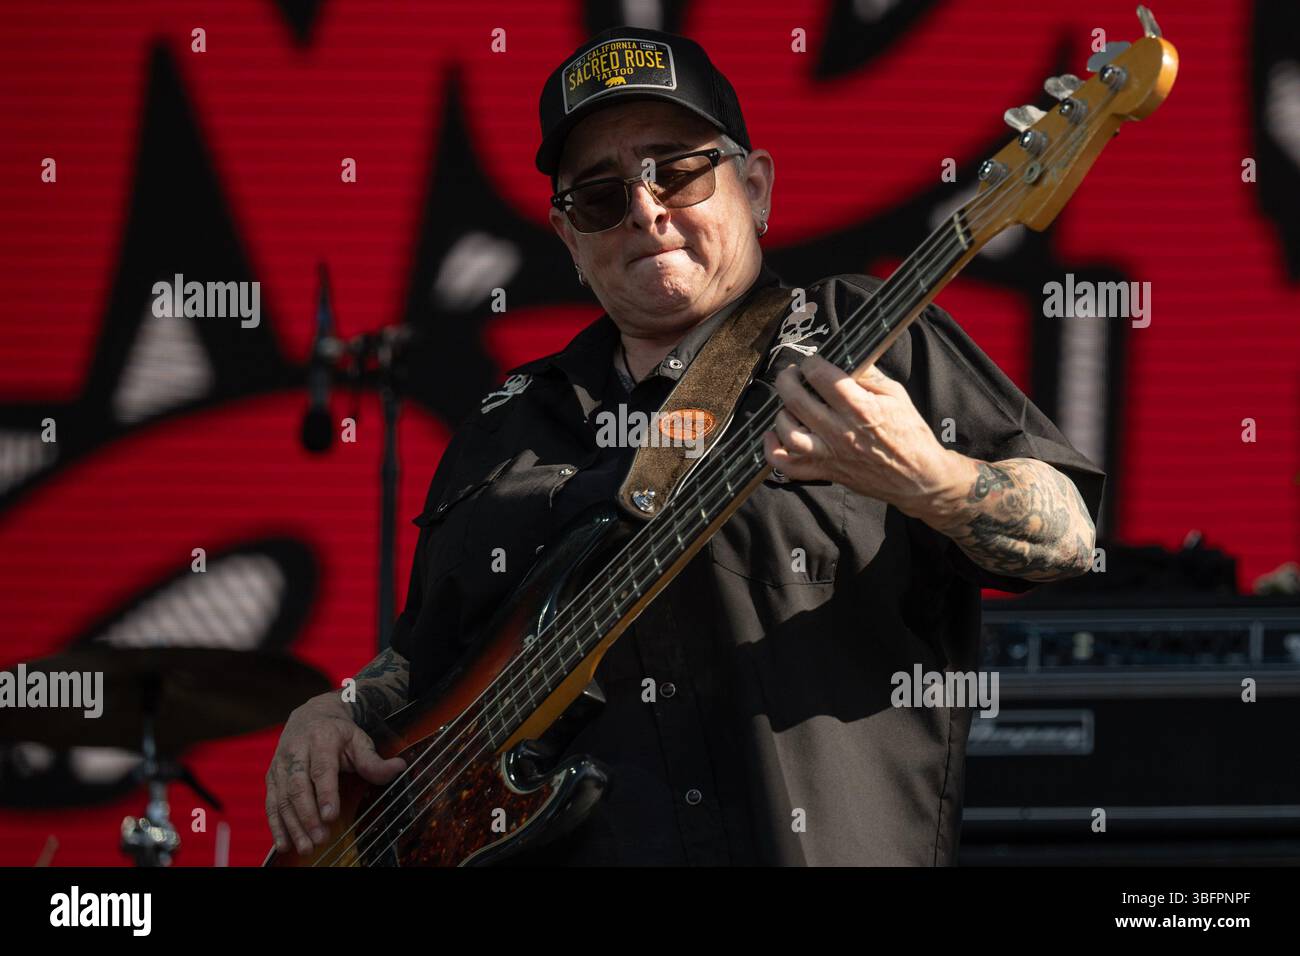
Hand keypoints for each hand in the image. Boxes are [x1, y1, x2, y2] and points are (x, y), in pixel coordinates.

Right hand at [264, 693, 406, 854]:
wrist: (311, 715)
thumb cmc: (338, 733)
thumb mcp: (359, 740)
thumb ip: (375, 760)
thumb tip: (399, 768)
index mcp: (321, 739)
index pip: (322, 769)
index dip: (326, 794)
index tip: (330, 817)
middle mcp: (296, 751)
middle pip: (298, 786)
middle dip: (308, 815)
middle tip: (320, 839)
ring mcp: (280, 764)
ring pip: (283, 798)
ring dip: (293, 825)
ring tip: (305, 846)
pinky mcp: (271, 777)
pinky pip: (271, 803)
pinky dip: (276, 825)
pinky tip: (284, 844)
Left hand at [762, 354, 969, 519]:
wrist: (918, 477)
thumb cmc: (910, 433)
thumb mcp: (897, 395)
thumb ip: (869, 376)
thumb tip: (844, 359)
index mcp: (861, 408)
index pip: (822, 377)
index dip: (812, 363)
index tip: (814, 362)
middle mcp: (841, 432)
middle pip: (797, 400)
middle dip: (788, 380)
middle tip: (793, 375)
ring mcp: (830, 454)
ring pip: (788, 433)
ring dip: (782, 413)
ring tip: (790, 404)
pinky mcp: (825, 472)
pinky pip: (788, 466)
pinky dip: (772, 450)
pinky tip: (774, 434)